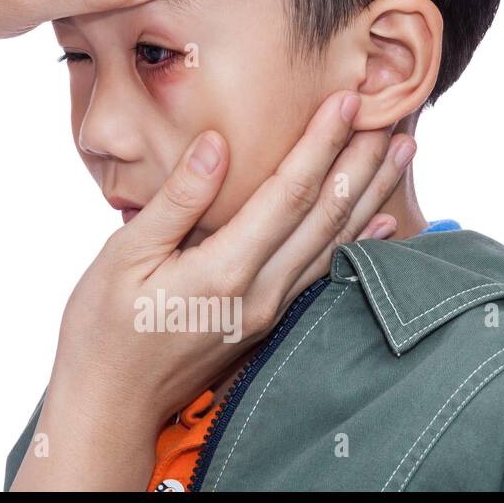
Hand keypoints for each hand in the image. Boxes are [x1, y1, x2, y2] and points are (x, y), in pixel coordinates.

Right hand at [11, 91, 412, 490]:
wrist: (110, 402)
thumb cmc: (103, 327)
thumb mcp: (124, 254)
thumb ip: (177, 200)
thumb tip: (216, 144)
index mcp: (223, 270)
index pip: (288, 193)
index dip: (321, 142)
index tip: (347, 100)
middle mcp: (260, 293)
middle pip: (326, 216)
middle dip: (361, 160)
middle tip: (394, 114)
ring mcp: (268, 311)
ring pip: (335, 242)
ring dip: (370, 192)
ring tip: (400, 152)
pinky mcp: (265, 321)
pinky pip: (323, 271)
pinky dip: (357, 240)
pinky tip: (380, 222)